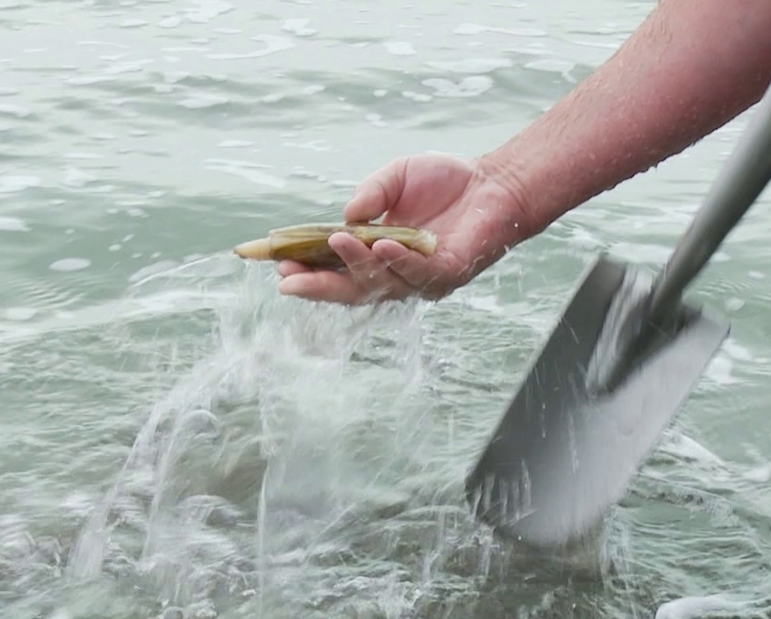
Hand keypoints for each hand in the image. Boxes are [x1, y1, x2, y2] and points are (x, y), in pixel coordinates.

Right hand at [276, 154, 528, 304]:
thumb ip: (370, 195)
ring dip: (357, 264)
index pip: (335, 269)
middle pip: (350, 289)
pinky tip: (384, 245)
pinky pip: (421, 272)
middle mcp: (396, 273)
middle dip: (318, 286)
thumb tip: (344, 218)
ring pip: (382, 282)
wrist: (495, 182)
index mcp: (376, 253)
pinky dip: (400, 261)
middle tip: (287, 280)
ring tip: (336, 243)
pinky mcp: (450, 272)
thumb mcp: (395, 177)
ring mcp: (422, 278)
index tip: (275, 264)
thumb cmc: (445, 181)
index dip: (306, 269)